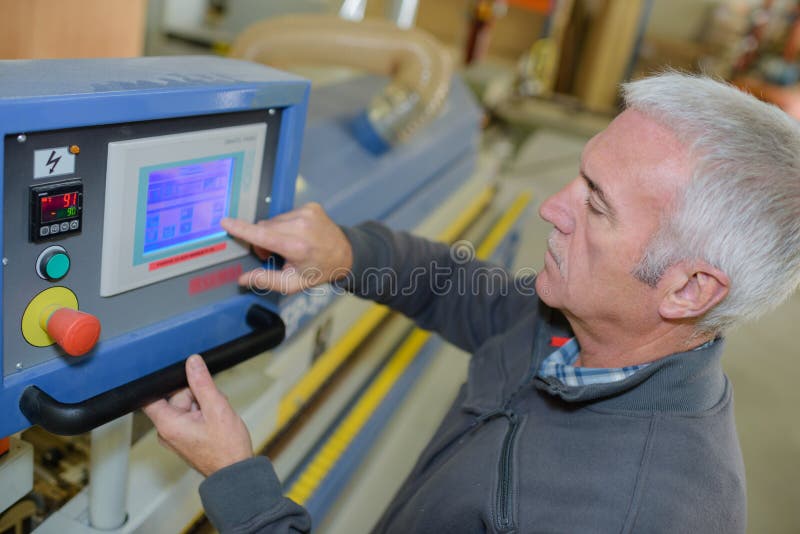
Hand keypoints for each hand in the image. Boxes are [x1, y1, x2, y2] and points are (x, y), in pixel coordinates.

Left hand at [143, 355, 253, 476]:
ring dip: (202, 404)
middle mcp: (167, 431)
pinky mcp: (184, 437)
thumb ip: (202, 383)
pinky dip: (203, 414)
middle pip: (175, 397)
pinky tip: (215, 421)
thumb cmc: (226, 449)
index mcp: (168, 424)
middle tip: (212, 403)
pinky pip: (189, 416)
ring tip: (216, 415)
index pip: (150, 396)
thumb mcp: (217, 408)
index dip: (163, 383)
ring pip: (185, 405)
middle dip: (195, 394)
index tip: (179, 378)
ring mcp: (175, 435)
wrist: (235, 472)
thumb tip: (193, 363)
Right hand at [221, 202, 352, 294]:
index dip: (242, 229)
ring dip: (274, 232)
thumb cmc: (317, 271)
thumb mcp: (292, 283)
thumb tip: (242, 279)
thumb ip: (266, 281)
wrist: (345, 254)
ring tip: (289, 245)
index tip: (225, 222)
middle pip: (264, 228)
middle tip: (273, 254)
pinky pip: (286, 214)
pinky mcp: (311, 206)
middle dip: (262, 240)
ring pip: (274, 220)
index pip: (263, 236)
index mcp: (297, 247)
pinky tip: (298, 234)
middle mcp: (302, 226)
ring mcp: (308, 213)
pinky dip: (286, 224)